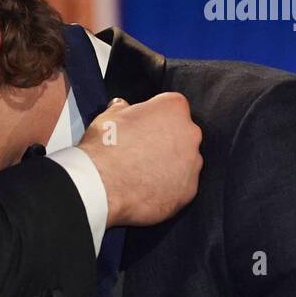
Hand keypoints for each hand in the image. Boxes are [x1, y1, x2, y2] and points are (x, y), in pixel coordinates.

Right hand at [79, 92, 201, 226]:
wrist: (103, 185)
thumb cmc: (106, 148)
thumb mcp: (108, 117)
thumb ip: (121, 109)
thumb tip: (121, 106)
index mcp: (173, 108)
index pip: (171, 106)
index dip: (154, 116)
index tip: (142, 126)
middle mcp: (190, 133)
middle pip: (182, 134)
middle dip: (165, 140)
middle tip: (140, 150)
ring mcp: (192, 163)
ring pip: (183, 161)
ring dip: (167, 164)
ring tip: (141, 172)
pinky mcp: (188, 190)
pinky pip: (180, 185)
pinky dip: (167, 186)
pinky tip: (145, 188)